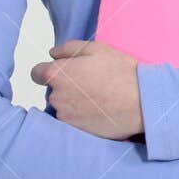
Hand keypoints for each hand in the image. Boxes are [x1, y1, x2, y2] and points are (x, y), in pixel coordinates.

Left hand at [29, 39, 143, 139]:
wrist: (141, 101)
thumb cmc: (120, 72)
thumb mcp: (97, 49)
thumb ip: (68, 48)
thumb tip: (52, 54)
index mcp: (57, 74)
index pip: (37, 73)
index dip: (50, 70)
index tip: (65, 71)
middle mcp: (56, 96)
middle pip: (52, 90)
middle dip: (66, 86)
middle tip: (90, 83)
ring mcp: (65, 116)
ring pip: (63, 106)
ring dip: (74, 102)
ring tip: (98, 97)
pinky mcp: (76, 130)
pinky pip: (73, 120)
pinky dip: (82, 115)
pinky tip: (99, 109)